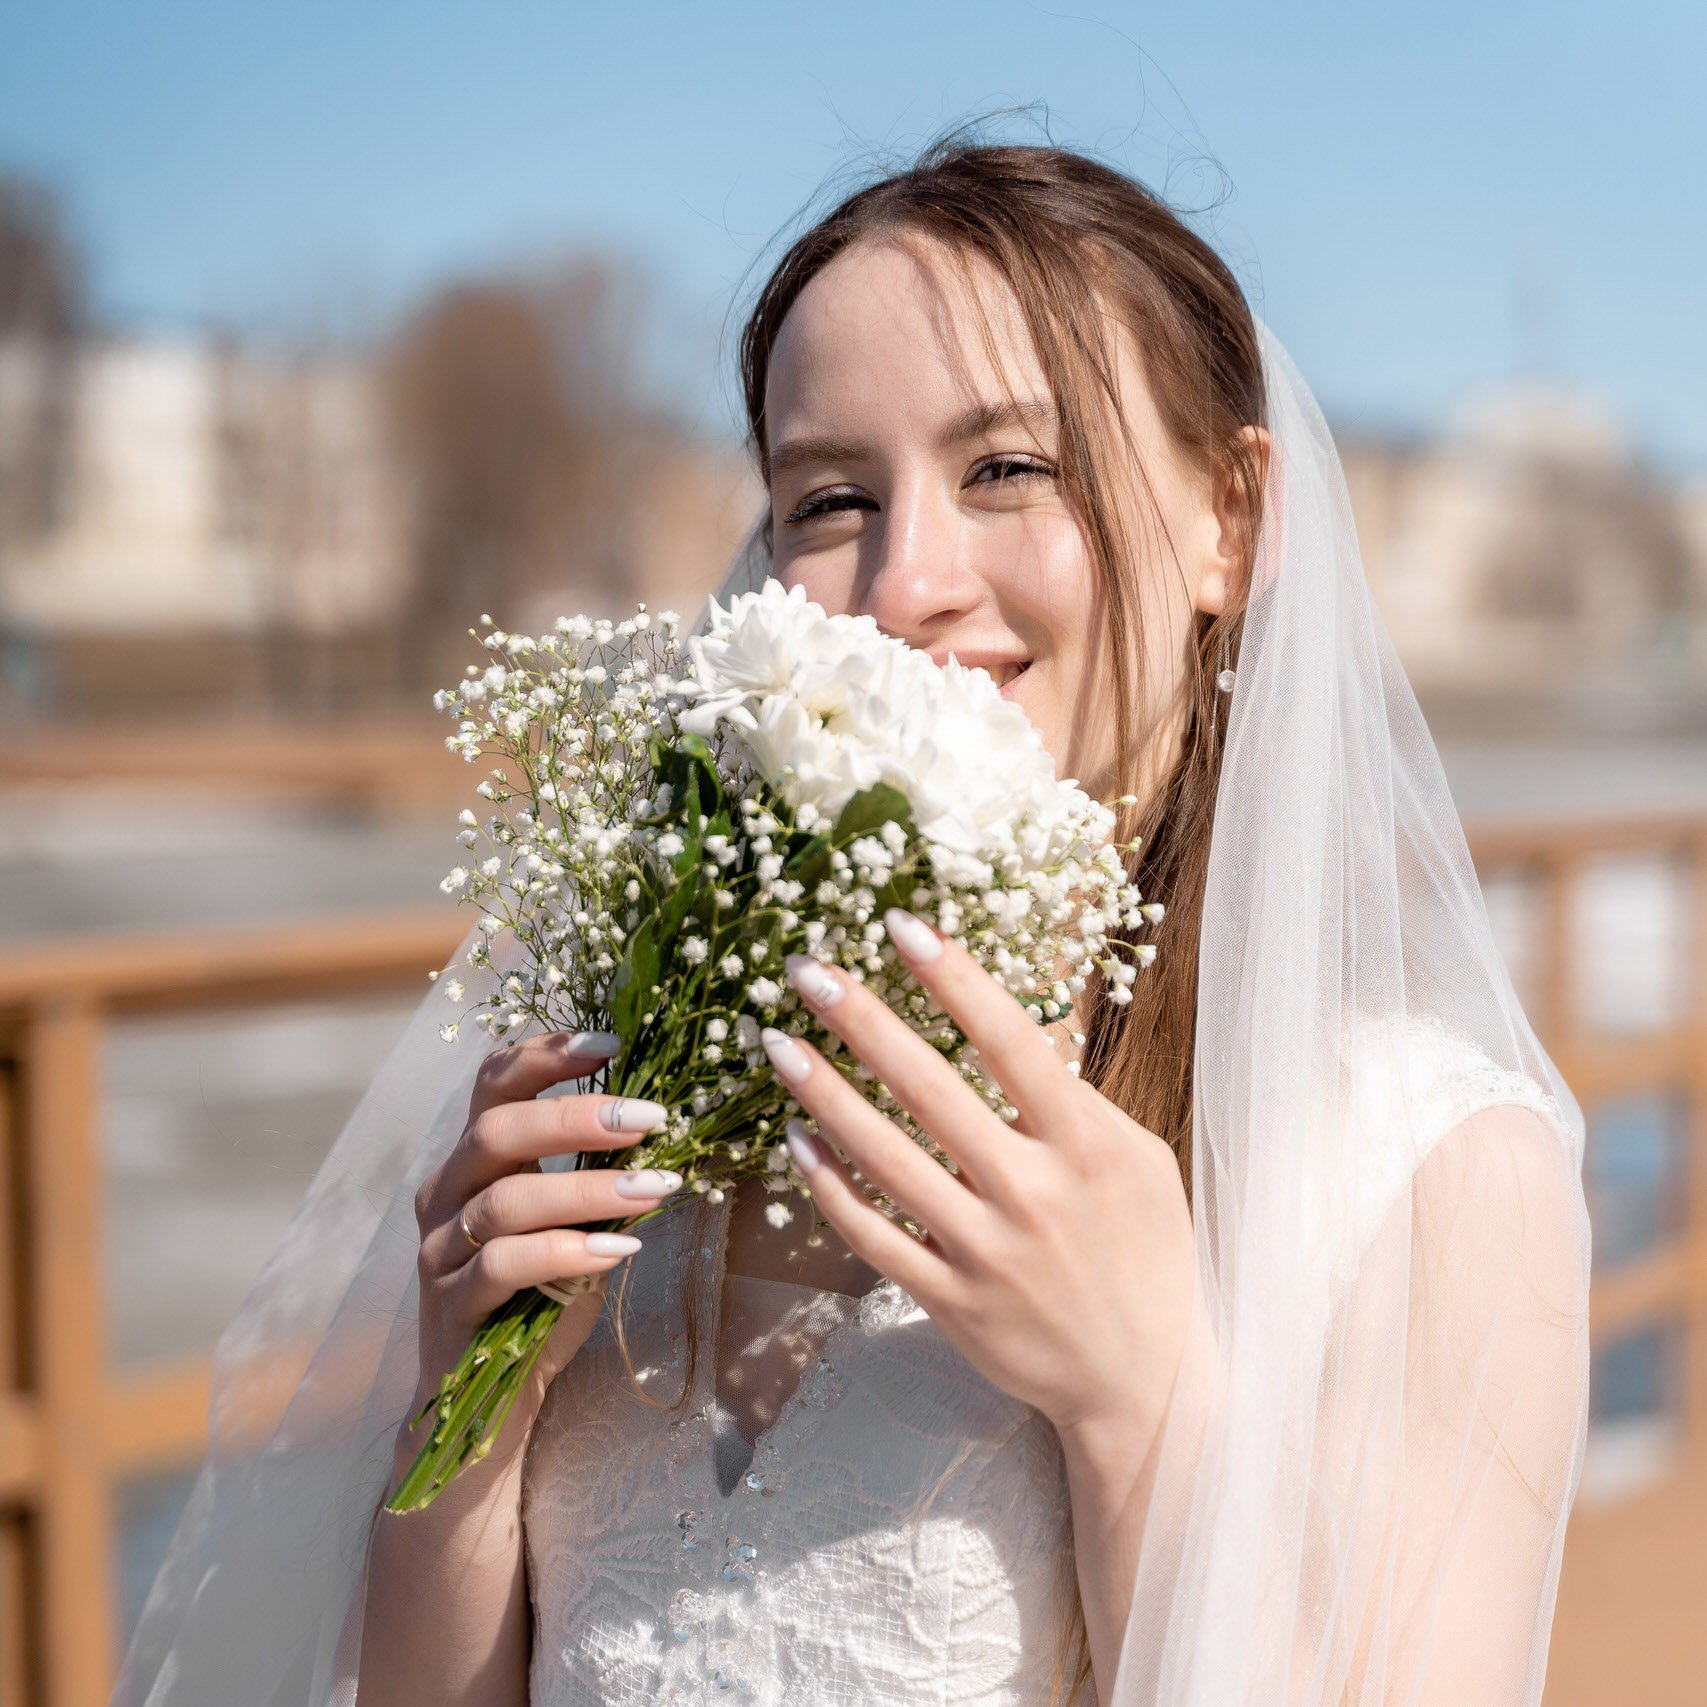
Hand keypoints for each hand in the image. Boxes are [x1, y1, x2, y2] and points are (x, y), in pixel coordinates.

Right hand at [406, 1030, 682, 1453]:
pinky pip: (502, 1268)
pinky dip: (564, 1254)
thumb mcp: (574, 1222)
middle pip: (496, 1130)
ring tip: (657, 1191)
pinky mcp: (449, 1309)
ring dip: (589, 1190)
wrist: (485, 1404)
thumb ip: (600, 1172)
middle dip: (577, 1116)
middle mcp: (445, 1194)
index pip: (493, 1081)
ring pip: (504, 1200)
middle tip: (651, 1118)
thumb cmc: (540, 1296)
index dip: (547, 1052)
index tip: (613, 1040)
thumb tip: (670, 1121)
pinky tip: (617, 1255)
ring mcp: (440, 1252)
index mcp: (473, 1159)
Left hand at [765, 909, 1197, 1451]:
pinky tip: (796, 1139)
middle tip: (806, 968)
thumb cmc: (1146, 1252)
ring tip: (778, 1044)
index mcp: (1086, 1147)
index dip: (955, 979)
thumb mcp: (1139, 1162)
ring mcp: (985, 1252)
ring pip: (885, 1161)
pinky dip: (829, 1188)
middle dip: (863, 1020)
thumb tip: (1012, 1034)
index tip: (902, 926)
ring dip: (825, 1096)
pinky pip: (873, 1236)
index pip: (1011, 1043)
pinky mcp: (950, 1302)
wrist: (1143, 1383)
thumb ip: (1078, 1101)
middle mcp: (1032, 1193)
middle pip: (930, 1091)